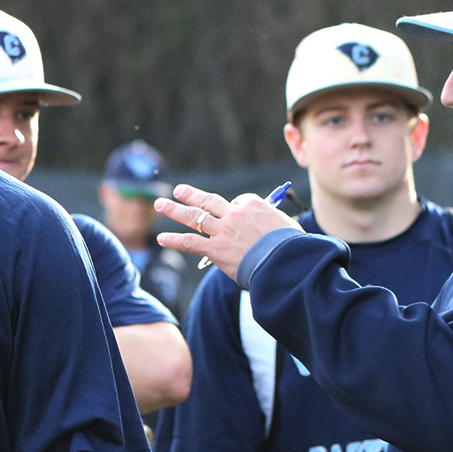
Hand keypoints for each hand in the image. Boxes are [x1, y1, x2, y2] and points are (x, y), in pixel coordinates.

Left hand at [154, 184, 301, 280]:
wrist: (285, 261)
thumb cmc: (292, 247)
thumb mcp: (287, 227)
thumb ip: (276, 223)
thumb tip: (274, 228)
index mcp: (253, 205)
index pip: (237, 201)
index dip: (232, 207)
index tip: (231, 212)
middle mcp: (234, 214)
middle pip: (208, 201)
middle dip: (191, 195)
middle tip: (178, 190)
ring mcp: (223, 230)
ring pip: (194, 216)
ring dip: (174, 210)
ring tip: (160, 204)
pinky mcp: (216, 249)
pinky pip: (190, 242)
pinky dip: (174, 240)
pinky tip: (161, 238)